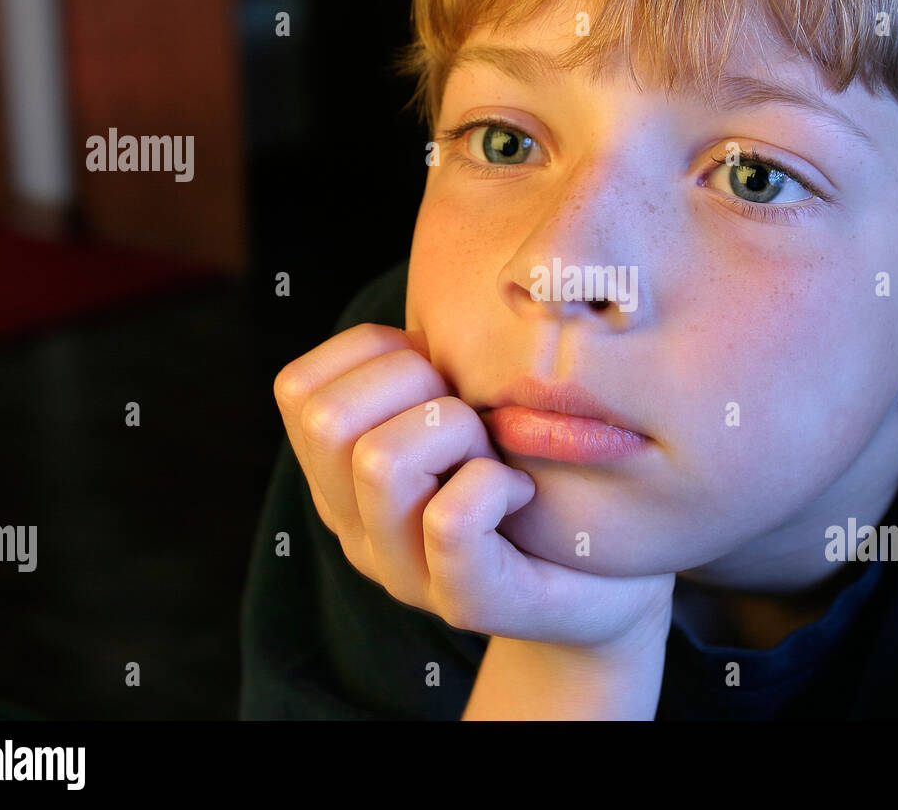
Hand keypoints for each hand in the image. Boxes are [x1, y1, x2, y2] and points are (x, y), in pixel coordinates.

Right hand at [273, 323, 675, 651]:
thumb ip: (430, 366)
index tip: (439, 377)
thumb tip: (437, 296)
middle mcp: (355, 526)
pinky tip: (520, 493)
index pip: (298, 388)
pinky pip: (450, 519)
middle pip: (326, 417)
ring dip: (457, 430)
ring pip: (380, 460)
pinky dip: (494, 485)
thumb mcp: (470, 408)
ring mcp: (402, 571)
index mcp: (340, 476)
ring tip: (495, 453)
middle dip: (412, 384)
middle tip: (470, 413)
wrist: (599, 587)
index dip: (376, 355)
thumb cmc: (538, 474)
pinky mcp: (462, 601)